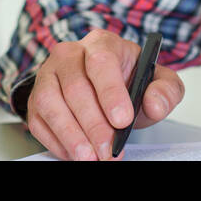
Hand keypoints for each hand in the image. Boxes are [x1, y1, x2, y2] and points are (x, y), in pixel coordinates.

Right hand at [25, 28, 184, 160]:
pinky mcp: (35, 97)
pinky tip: (75, 153)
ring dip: (70, 135)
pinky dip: (56, 141)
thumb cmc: (127, 81)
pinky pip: (38, 120)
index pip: (101, 62)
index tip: (123, 120)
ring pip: (50, 102)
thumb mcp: (156, 81)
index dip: (110, 92)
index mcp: (102, 43)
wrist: (104, 85)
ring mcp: (48, 74)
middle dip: (93, 125)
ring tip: (90, 157)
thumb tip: (153, 104)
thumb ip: (165, 90)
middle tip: (109, 150)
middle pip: (75, 87)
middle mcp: (70, 54)